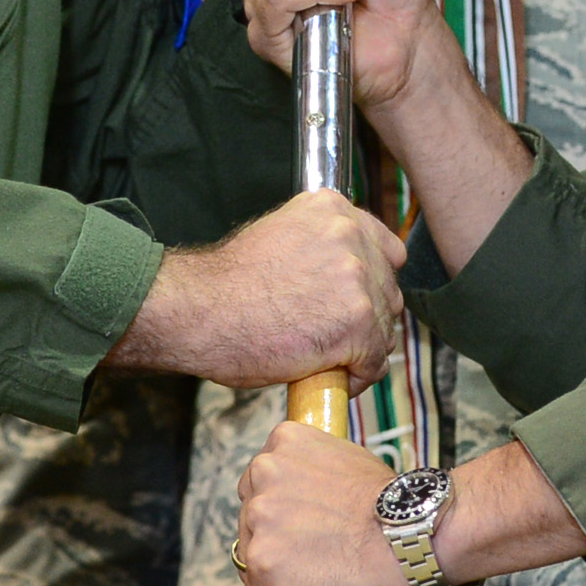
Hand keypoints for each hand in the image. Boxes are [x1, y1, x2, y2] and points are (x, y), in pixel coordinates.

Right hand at [106, 191, 406, 389]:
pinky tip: (324, 375)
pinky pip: (373, 361)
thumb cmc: (226, 284)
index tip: (349, 301)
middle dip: (365, 316)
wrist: (197, 310)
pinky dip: (354, 376)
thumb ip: (318, 245)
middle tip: (329, 335)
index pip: (382, 247)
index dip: (369, 281)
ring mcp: (357, 278)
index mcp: (332, 209)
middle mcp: (351, 235)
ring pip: (383, 326)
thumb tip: (342, 275)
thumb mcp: (279, 237)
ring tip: (321, 356)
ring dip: (360, 347)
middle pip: (387, 287)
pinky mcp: (357, 323)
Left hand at [236, 420, 421, 585]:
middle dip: (278, 542)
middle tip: (318, 556)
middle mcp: (262, 475)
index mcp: (283, 442)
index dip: (285, 513)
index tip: (308, 529)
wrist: (412, 541)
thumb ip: (312, 472)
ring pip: (252, 562)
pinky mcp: (261, 566)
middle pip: (251, 521)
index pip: (261, 484)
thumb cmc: (393, 509)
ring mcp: (257, 521)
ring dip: (280, 576)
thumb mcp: (348, 462)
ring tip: (323, 578)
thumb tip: (303, 498)